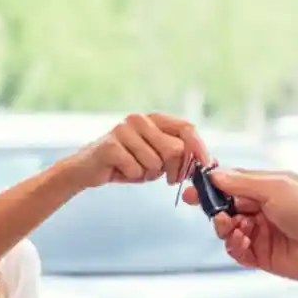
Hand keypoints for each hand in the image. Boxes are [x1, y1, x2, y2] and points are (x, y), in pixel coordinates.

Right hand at [65, 113, 210, 189]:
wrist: (87, 170)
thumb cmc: (127, 164)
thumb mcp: (157, 158)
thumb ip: (179, 156)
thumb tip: (210, 162)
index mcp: (154, 119)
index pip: (186, 127)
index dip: (198, 148)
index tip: (205, 166)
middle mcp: (139, 119)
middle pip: (175, 149)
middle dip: (174, 170)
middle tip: (166, 178)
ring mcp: (123, 130)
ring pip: (155, 163)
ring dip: (148, 174)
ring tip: (134, 169)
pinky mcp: (110, 146)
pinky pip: (137, 170)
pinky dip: (133, 177)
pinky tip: (120, 170)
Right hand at [182, 168, 297, 281]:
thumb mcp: (275, 187)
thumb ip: (242, 182)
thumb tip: (215, 175)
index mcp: (267, 188)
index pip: (232, 184)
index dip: (212, 186)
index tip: (193, 188)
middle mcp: (261, 209)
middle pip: (225, 207)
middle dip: (215, 209)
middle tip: (208, 211)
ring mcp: (260, 233)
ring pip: (227, 230)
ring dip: (224, 228)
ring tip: (232, 228)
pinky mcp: (261, 255)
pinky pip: (237, 251)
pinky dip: (234, 246)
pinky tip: (242, 241)